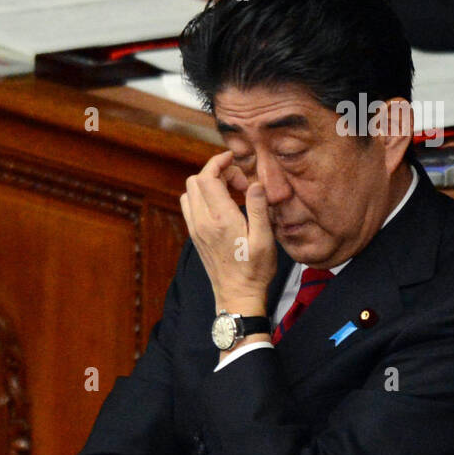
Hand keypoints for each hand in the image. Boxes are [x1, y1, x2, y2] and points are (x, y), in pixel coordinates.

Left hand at [179, 151, 274, 314]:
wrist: (237, 295)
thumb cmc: (254, 269)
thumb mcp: (264, 238)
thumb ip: (259, 208)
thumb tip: (255, 183)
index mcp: (220, 219)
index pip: (207, 177)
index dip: (218, 162)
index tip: (233, 159)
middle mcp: (202, 222)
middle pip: (195, 181)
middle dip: (216, 173)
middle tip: (239, 183)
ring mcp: (195, 229)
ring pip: (189, 193)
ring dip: (207, 185)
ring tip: (231, 193)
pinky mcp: (195, 236)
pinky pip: (189, 207)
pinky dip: (202, 198)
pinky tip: (222, 206)